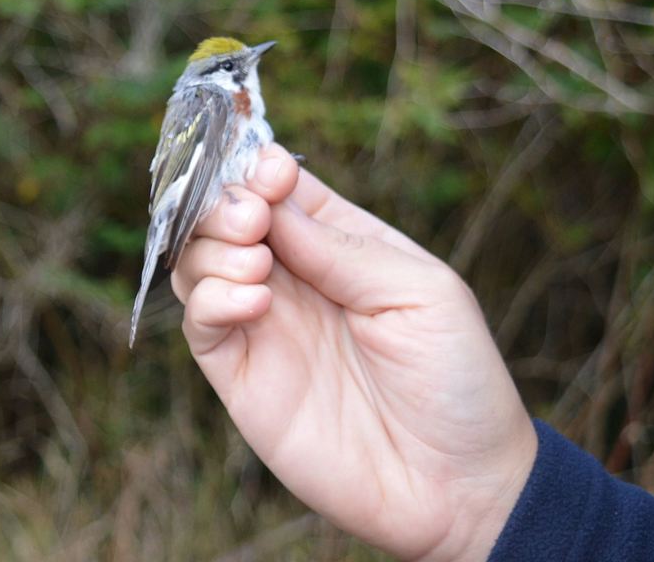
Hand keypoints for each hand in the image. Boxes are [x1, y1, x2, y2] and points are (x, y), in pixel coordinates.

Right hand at [171, 145, 536, 560]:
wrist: (456, 484)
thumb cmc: (455, 378)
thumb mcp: (420, 291)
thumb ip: (342, 248)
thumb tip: (270, 202)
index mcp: (340, 243)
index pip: (278, 185)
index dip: (261, 169)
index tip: (270, 176)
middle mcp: (293, 277)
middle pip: (224, 214)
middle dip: (225, 202)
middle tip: (252, 219)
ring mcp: (263, 324)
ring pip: (197, 260)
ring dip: (213, 246)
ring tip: (257, 265)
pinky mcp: (241, 374)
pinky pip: (200, 322)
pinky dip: (212, 299)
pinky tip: (256, 304)